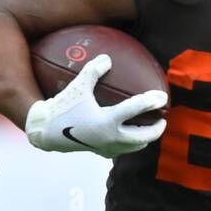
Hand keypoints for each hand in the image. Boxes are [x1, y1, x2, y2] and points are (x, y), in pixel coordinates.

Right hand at [25, 53, 167, 156]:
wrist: (47, 132)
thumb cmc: (63, 107)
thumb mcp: (77, 86)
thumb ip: (93, 70)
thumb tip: (107, 58)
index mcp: (106, 121)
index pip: (135, 110)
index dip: (151, 102)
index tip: (163, 97)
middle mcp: (110, 137)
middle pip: (142, 137)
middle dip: (156, 130)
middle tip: (163, 120)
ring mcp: (106, 147)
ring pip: (134, 147)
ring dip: (145, 139)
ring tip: (150, 130)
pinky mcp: (100, 152)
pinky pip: (122, 150)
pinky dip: (130, 145)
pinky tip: (130, 137)